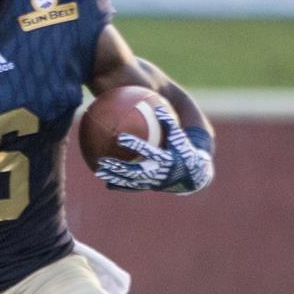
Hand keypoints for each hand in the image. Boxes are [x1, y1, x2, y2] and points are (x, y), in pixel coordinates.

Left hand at [94, 102, 213, 193]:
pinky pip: (133, 187)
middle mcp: (158, 173)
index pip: (147, 150)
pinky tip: (107, 183)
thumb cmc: (186, 152)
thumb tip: (159, 106)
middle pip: (134, 170)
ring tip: (99, 171)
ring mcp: (153, 182)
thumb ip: (169, 123)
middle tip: (102, 160)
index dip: (134, 144)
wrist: (194, 176)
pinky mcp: (150, 187)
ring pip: (130, 181)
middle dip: (118, 167)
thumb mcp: (180, 138)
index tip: (120, 137)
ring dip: (115, 177)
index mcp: (165, 159)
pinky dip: (121, 185)